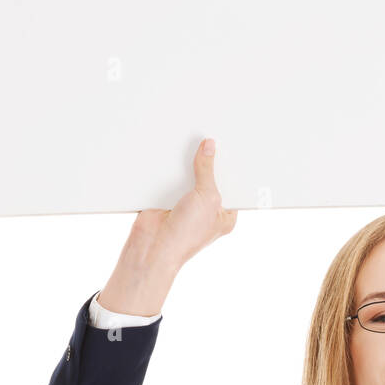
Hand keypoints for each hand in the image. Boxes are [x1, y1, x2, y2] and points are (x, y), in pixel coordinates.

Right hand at [130, 138, 237, 269]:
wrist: (153, 247)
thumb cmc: (186, 234)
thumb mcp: (207, 197)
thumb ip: (207, 171)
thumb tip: (209, 147)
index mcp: (224, 215)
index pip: (231, 188)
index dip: (230, 170)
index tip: (231, 148)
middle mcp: (206, 210)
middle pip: (209, 178)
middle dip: (208, 162)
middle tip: (210, 138)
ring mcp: (185, 204)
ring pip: (188, 176)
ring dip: (186, 164)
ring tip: (191, 139)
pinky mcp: (166, 198)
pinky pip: (169, 177)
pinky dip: (168, 168)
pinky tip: (170, 151)